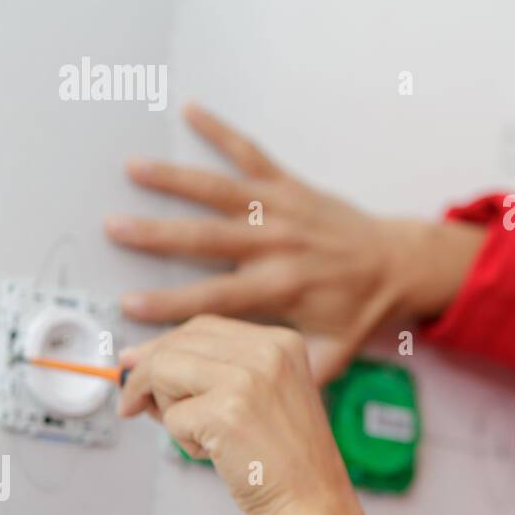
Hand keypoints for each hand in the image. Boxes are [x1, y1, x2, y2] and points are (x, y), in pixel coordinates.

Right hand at [106, 102, 422, 381]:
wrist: (400, 263)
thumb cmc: (361, 308)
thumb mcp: (333, 353)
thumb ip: (290, 376)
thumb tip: (244, 403)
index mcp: (284, 287)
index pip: (218, 299)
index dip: (172, 306)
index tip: (131, 308)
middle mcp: (280, 244)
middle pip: (210, 239)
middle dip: (159, 236)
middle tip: (114, 229)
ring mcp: (284, 210)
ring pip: (224, 191)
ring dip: (177, 179)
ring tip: (134, 168)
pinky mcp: (291, 186)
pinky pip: (252, 154)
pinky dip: (222, 131)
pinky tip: (192, 111)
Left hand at [118, 314, 372, 514]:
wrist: (313, 503)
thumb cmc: (286, 461)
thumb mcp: (265, 394)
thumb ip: (214, 370)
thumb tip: (139, 361)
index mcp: (281, 341)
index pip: (203, 327)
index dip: (162, 348)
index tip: (136, 368)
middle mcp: (267, 351)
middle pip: (177, 344)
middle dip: (147, 377)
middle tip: (136, 405)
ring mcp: (248, 379)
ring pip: (164, 372)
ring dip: (167, 409)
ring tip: (203, 434)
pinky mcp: (226, 413)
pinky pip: (171, 417)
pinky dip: (183, 440)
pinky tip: (216, 452)